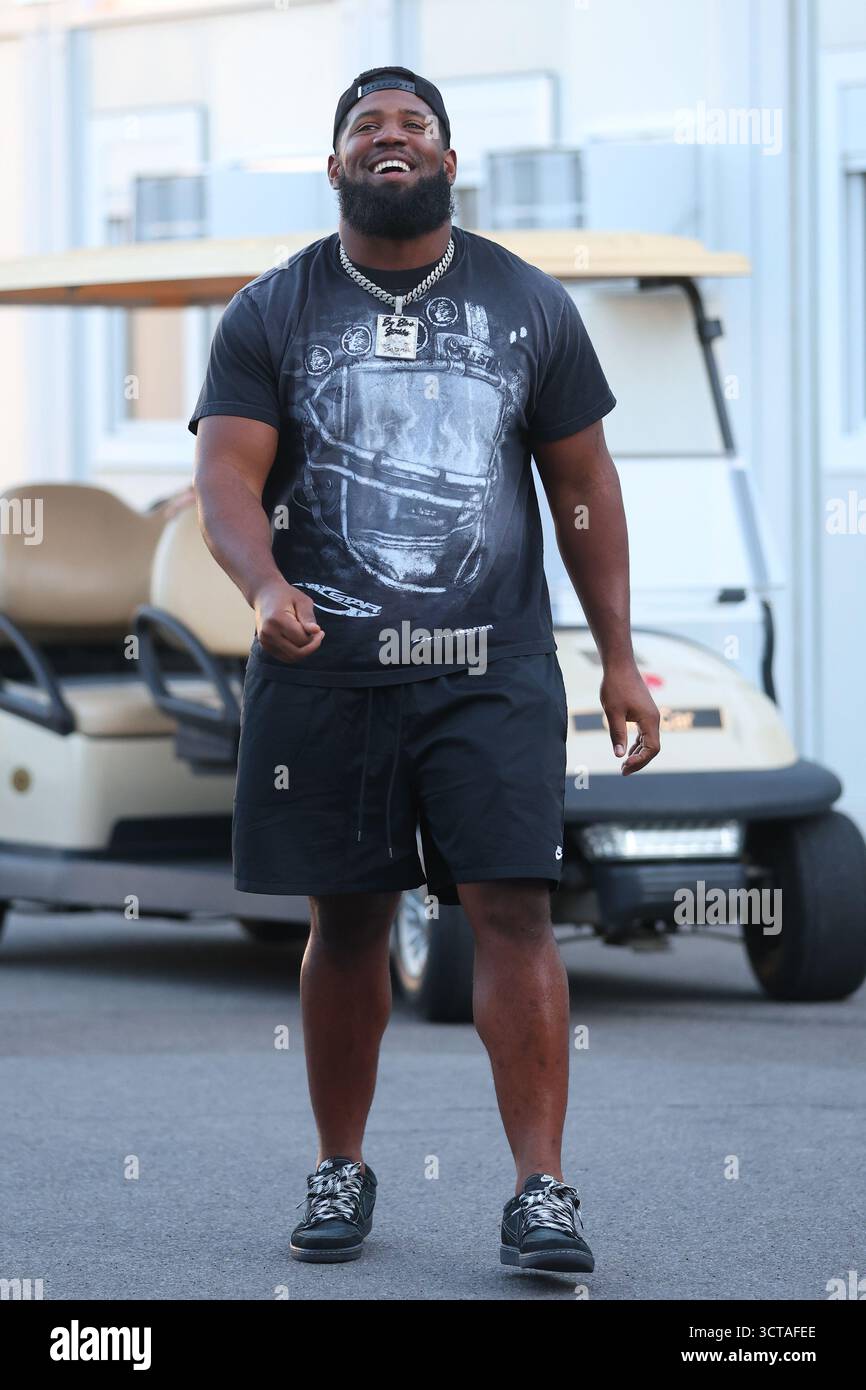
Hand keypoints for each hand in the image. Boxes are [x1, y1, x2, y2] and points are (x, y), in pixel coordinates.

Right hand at [254, 577, 323, 662]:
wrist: (264, 594)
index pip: (301, 639)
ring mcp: (264, 641)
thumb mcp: (302, 601)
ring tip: (309, 638)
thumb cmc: (286, 596)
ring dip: (304, 651)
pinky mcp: (265, 645)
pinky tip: (300, 641)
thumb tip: (316, 631)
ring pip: (291, 657)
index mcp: (277, 619)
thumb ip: (308, 617)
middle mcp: (268, 633)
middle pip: (296, 652)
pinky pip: (285, 657)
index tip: (320, 630)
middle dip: (311, 647)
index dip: (315, 638)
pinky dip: (295, 652)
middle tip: (318, 636)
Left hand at [599, 660, 660, 774]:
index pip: (652, 748)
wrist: (620, 666)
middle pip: (652, 747)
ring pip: (649, 741)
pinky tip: (627, 751)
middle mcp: (654, 719)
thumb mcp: (613, 713)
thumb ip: (617, 735)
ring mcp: (650, 715)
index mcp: (649, 720)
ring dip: (638, 753)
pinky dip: (637, 744)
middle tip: (622, 771)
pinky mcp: (644, 712)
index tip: (623, 766)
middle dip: (639, 761)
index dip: (640, 761)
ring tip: (623, 765)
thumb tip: (618, 756)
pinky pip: (645, 733)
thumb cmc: (616, 687)